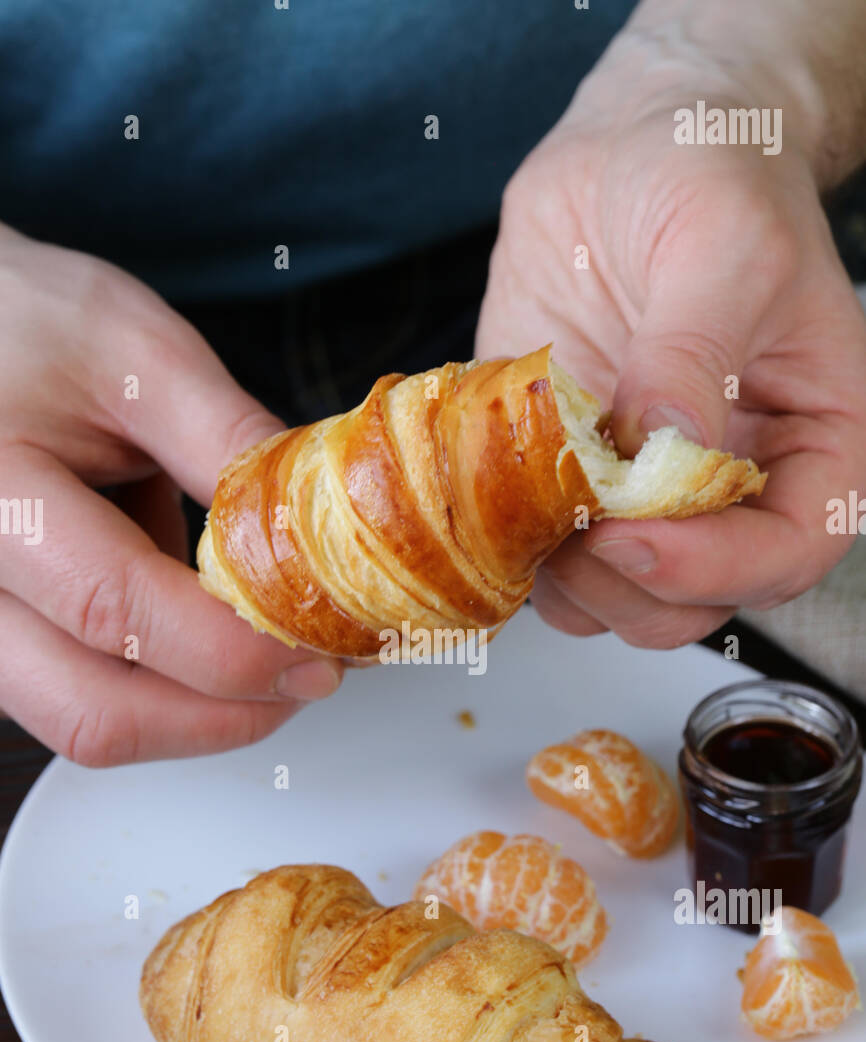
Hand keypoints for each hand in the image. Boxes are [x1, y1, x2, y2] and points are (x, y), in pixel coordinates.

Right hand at [0, 225, 340, 763]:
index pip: (116, 609)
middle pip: (95, 714)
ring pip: (90, 724)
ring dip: (199, 712)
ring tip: (269, 652)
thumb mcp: (139, 354)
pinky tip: (206, 635)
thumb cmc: (28, 322)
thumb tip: (326, 539)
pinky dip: (162, 690)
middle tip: (310, 675)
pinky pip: (82, 700)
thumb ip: (231, 446)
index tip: (321, 644)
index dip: (234, 650)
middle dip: (227, 714)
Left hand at [476, 63, 865, 648]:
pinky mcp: (572, 483)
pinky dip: (516, 548)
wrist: (628, 152)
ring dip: (569, 582)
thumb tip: (662, 448)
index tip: (635, 539)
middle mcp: (736, 486)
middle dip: (630, 585)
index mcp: (814, 440)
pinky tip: (501, 487)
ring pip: (616, 602)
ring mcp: (649, 494)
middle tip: (574, 524)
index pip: (789, 552)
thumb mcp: (722, 243)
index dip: (714, 567)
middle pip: (696, 602)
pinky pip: (544, 560)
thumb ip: (692, 351)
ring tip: (537, 500)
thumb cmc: (710, 176)